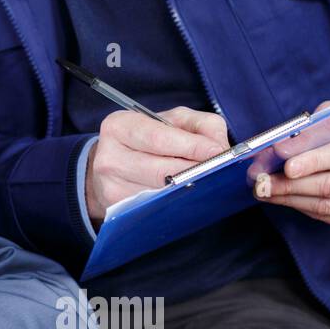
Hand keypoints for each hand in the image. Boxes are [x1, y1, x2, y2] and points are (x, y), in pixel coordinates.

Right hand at [86, 106, 228, 222]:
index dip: (192, 147)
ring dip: (189, 189)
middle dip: (196, 171)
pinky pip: (157, 207)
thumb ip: (202, 126)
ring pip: (162, 193)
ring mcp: (112, 186)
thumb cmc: (149, 138)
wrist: (114, 163)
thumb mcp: (174, 120)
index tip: (218, 152)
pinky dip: (177, 202)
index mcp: (120, 126)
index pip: (159, 139)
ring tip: (205, 182)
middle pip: (162, 171)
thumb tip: (219, 149)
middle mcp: (110, 156)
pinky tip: (185, 195)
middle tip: (219, 171)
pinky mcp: (119, 208)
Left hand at [255, 99, 329, 228]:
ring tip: (263, 190)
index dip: (311, 162)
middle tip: (259, 182)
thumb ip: (311, 130)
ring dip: (289, 199)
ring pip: (326, 206)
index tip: (285, 167)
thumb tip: (279, 150)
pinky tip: (284, 197)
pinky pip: (329, 217)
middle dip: (289, 185)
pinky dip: (302, 207)